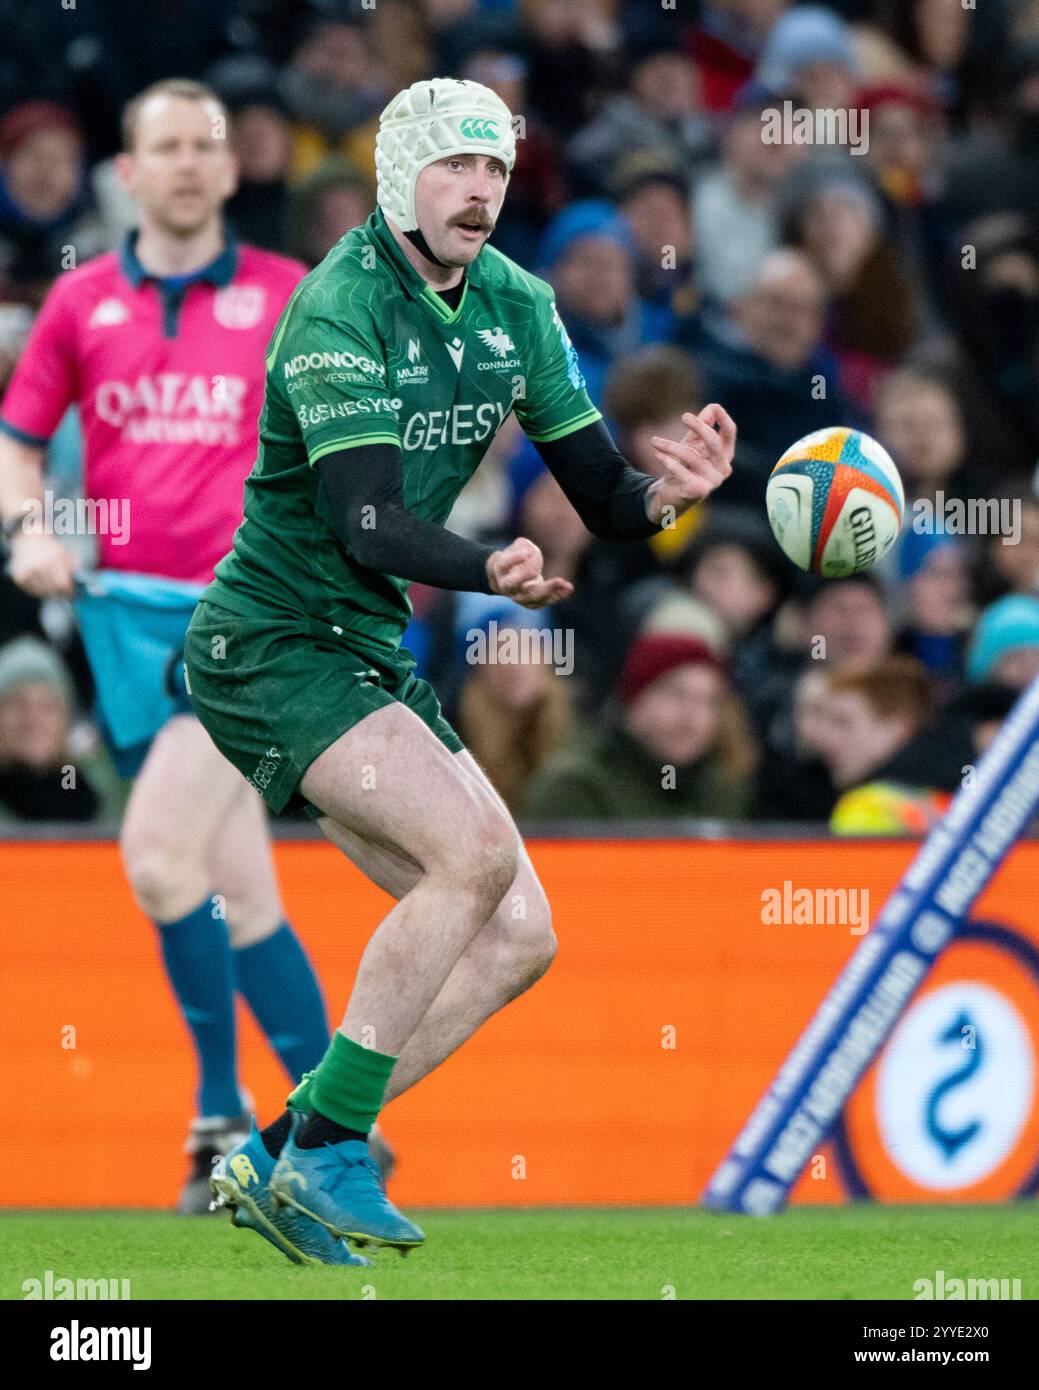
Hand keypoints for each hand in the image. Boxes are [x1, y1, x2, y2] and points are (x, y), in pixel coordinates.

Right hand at [7, 528, 77, 597]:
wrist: (27, 540)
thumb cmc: (51, 550)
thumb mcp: (66, 554)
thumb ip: (76, 569)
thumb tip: (86, 584)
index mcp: (54, 559)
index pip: (63, 584)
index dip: (69, 591)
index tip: (71, 593)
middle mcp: (40, 566)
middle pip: (53, 590)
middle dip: (60, 593)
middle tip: (62, 592)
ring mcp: (28, 572)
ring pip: (43, 593)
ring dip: (49, 592)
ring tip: (50, 584)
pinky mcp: (19, 577)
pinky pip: (32, 592)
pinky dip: (38, 591)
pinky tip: (40, 582)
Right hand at [486, 537, 573, 609]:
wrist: (509, 577)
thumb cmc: (515, 558)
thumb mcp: (519, 547)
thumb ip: (524, 547)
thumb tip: (529, 555)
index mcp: (500, 571)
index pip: (504, 564)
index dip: (514, 558)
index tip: (525, 553)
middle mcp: (506, 587)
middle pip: (514, 585)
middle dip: (530, 577)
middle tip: (540, 570)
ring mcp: (518, 597)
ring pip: (531, 597)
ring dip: (549, 590)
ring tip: (565, 583)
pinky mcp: (531, 603)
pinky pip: (543, 602)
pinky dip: (556, 596)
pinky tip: (568, 588)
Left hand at [645, 403, 736, 524]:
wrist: (671, 498)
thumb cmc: (684, 468)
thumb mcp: (692, 445)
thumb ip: (702, 426)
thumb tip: (713, 407)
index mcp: (724, 455)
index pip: (730, 432)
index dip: (723, 418)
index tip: (713, 406)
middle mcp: (723, 468)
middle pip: (714, 441)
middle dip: (699, 426)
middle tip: (684, 416)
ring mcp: (712, 481)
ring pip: (692, 455)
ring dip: (670, 446)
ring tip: (654, 441)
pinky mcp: (698, 491)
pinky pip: (681, 470)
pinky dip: (667, 461)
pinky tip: (657, 454)